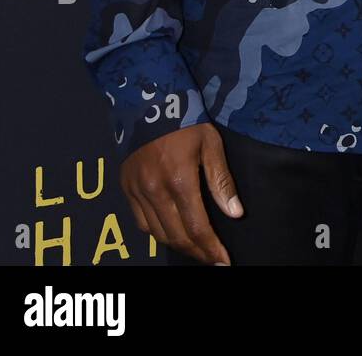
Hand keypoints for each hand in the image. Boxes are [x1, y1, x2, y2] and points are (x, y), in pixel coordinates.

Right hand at [120, 123, 242, 264]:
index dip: (211, 248)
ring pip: (157, 234)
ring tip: (197, 249)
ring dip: (178, 246)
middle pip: (176, 236)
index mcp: (179, 180)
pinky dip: (158, 233)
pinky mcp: (126, 188)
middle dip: (197, 252)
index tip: (224, 261)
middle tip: (213, 259)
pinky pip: (141, 222)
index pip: (196, 227)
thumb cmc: (187, 121)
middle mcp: (155, 191)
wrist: (149, 102)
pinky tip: (172, 232)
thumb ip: (222, 182)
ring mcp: (137, 191)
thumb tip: (235, 213)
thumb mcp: (212, 144)